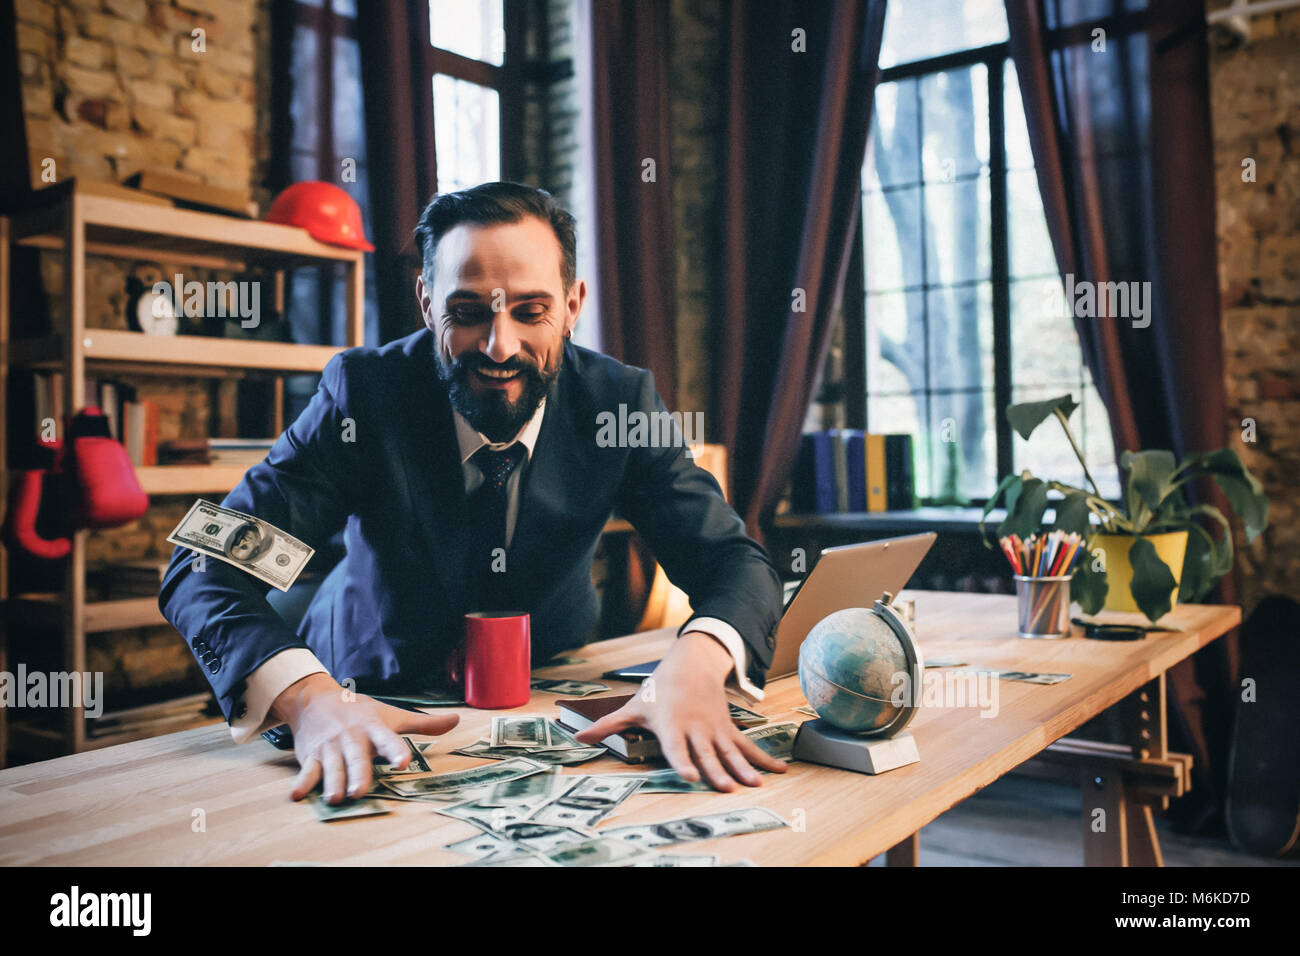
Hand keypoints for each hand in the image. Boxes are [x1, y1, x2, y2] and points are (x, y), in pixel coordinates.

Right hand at [273, 673, 459, 803]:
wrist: (315, 699)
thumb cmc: (360, 711)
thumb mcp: (392, 715)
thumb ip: (423, 723)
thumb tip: (456, 720)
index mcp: (374, 728)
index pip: (388, 740)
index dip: (396, 751)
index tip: (403, 762)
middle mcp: (352, 738)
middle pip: (356, 758)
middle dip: (358, 774)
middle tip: (359, 791)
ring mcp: (330, 747)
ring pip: (332, 767)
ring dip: (332, 782)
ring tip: (335, 798)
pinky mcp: (311, 755)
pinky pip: (306, 770)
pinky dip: (301, 783)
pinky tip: (297, 795)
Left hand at [572, 632, 786, 790]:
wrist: (691, 664)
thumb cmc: (658, 691)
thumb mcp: (634, 707)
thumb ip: (609, 726)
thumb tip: (577, 738)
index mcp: (671, 727)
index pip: (676, 748)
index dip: (683, 762)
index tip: (690, 776)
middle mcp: (695, 730)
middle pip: (707, 754)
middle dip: (718, 771)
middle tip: (729, 788)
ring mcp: (714, 730)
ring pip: (731, 751)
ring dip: (745, 768)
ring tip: (757, 784)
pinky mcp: (728, 729)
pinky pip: (747, 746)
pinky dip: (764, 758)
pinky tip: (779, 771)